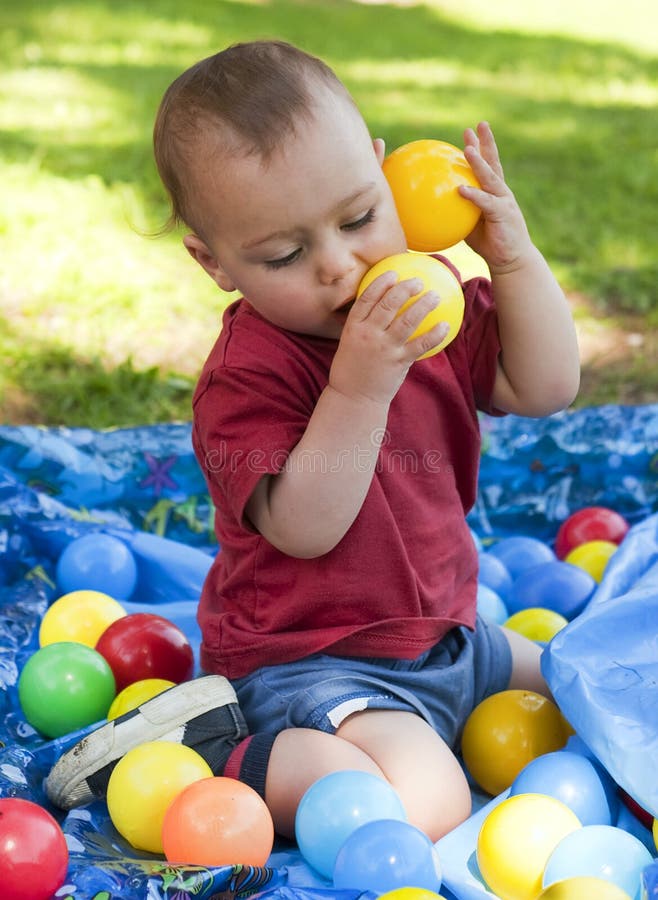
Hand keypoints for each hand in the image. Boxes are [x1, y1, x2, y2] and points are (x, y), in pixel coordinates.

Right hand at [328, 271, 447, 404]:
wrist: (353, 399)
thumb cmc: (351, 371)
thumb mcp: (349, 344)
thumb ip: (363, 327)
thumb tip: (381, 309)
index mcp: (353, 327)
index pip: (367, 298)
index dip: (380, 283)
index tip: (393, 273)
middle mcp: (368, 334)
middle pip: (388, 304)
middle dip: (405, 288)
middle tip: (419, 281)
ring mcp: (384, 348)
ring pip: (407, 320)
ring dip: (423, 305)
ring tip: (435, 296)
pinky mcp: (398, 362)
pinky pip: (420, 344)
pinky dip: (434, 334)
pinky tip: (445, 325)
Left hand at [459, 122, 533, 272]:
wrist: (511, 260)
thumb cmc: (491, 242)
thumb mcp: (470, 223)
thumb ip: (458, 211)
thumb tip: (432, 206)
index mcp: (494, 192)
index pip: (487, 164)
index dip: (480, 147)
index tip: (470, 131)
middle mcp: (501, 192)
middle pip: (493, 162)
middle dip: (486, 142)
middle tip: (477, 125)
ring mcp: (504, 201)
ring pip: (490, 177)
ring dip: (479, 163)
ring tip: (468, 149)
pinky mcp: (502, 214)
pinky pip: (485, 202)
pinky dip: (474, 195)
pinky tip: (460, 189)